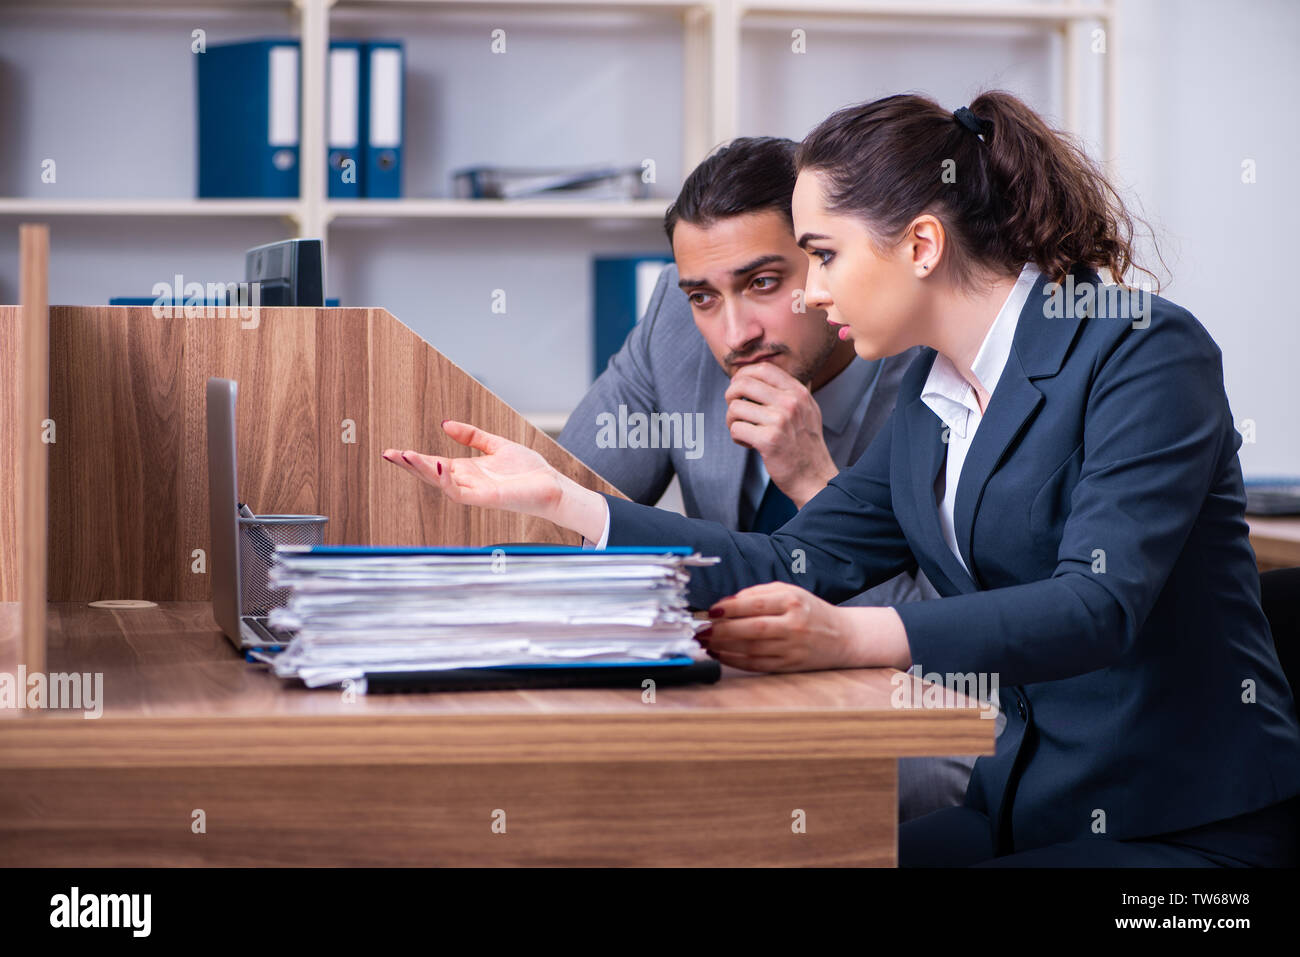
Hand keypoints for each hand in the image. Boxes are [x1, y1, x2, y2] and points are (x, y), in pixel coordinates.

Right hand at [382, 421, 607, 539]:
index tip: (392, 451)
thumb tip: (445, 424)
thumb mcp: (496, 445)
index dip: (413, 458)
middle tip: (388, 454)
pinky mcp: (487, 498)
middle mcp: (468, 482)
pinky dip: (448, 481)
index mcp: (468, 470)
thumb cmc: (529, 470)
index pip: (433, 464)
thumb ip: (472, 435)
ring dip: (422, 471)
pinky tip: (439, 465)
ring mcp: (476, 492)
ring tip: (406, 456)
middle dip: (409, 466)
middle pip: (431, 475)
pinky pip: (461, 493)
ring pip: (441, 484)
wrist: (553, 486)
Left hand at [699, 582, 910, 672]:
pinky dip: (735, 661)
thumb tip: (724, 604)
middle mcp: (794, 625)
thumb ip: (756, 594)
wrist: (842, 637)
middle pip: (751, 630)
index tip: (710, 610)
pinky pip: (756, 665)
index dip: (729, 608)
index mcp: (792, 601)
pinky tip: (720, 654)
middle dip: (721, 631)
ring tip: (706, 643)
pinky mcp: (789, 665)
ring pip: (751, 650)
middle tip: (701, 630)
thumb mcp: (788, 592)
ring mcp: (792, 648)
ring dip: (724, 647)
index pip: (755, 604)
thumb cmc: (810, 610)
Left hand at [724, 362, 838, 507]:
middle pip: (743, 383)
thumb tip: (753, 376)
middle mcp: (791, 403)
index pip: (763, 368)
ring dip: (732, 421)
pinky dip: (737, 437)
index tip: (739, 387)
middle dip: (730, 395)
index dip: (744, 375)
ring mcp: (780, 421)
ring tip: (744, 431)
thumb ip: (786, 392)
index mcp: (798, 392)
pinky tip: (748, 444)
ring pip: (735, 407)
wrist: (814, 477)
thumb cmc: (804, 445)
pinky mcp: (769, 440)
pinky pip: (736, 428)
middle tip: (736, 410)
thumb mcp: (806, 410)